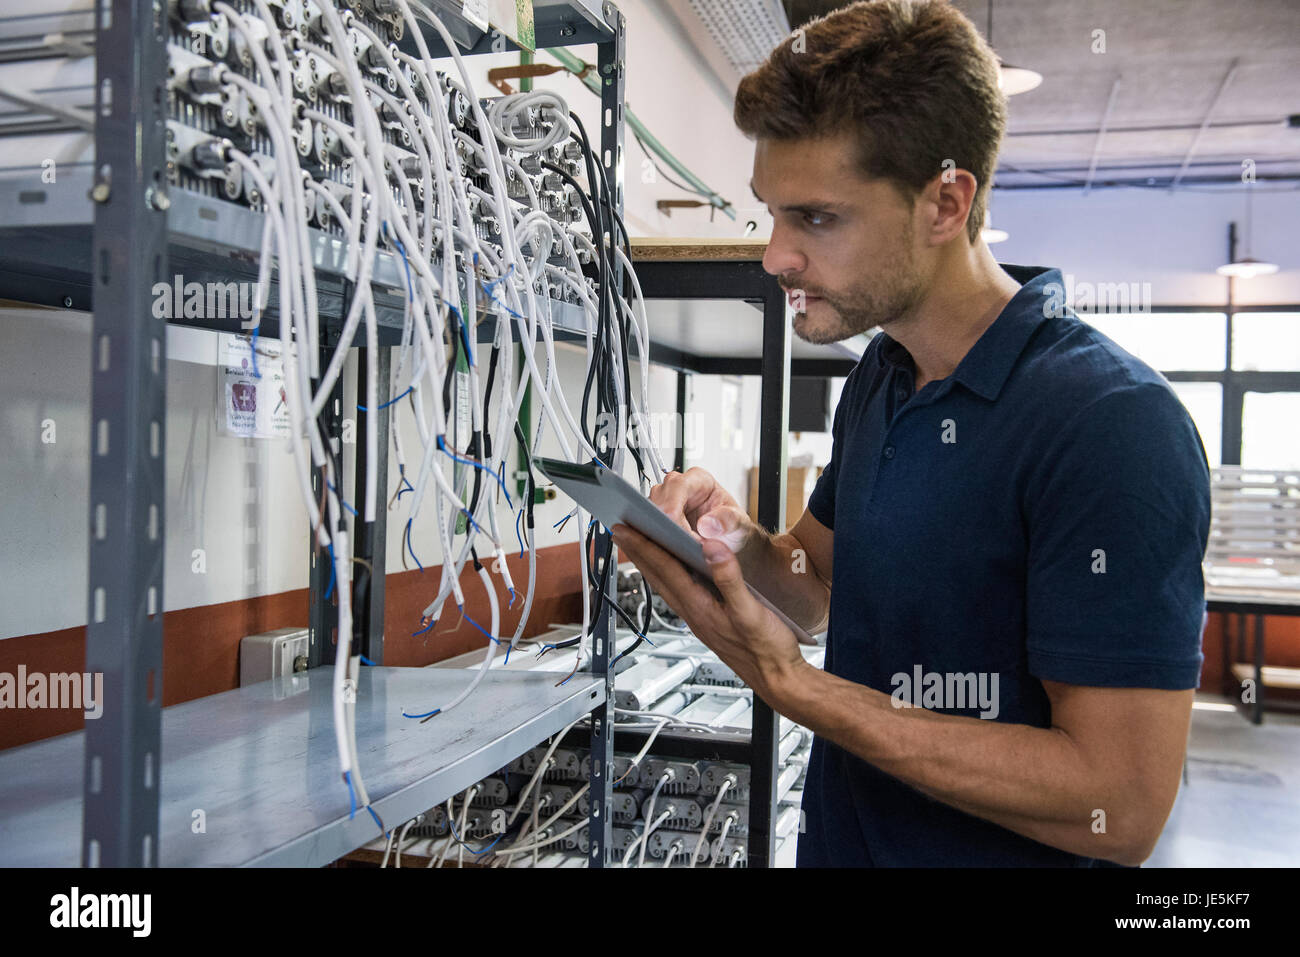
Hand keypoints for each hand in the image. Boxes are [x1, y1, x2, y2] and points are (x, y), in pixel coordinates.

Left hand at [611, 523, 807, 701]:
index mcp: (699, 607)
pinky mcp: (708, 621)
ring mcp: (699, 618)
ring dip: (650, 564)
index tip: (624, 528)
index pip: (664, 570)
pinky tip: (673, 571)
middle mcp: (693, 613)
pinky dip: (670, 576)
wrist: (778, 678)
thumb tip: (711, 547)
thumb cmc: (767, 649)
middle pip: (657, 577)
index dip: (643, 546)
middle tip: (619, 531)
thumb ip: (730, 578)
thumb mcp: (751, 610)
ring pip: (666, 585)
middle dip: (638, 552)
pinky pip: (680, 593)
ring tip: (639, 546)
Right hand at [650, 467, 757, 557]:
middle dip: (666, 524)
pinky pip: (648, 526)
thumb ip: (729, 521)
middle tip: (680, 545)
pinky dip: (656, 539)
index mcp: (698, 480)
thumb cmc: (733, 528)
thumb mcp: (739, 524)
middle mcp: (678, 488)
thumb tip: (708, 524)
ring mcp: (665, 502)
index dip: (675, 511)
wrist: (729, 543)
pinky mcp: (658, 519)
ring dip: (659, 532)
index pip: (677, 487)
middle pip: (658, 498)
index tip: (681, 533)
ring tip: (678, 549)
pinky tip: (669, 550)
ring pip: (649, 512)